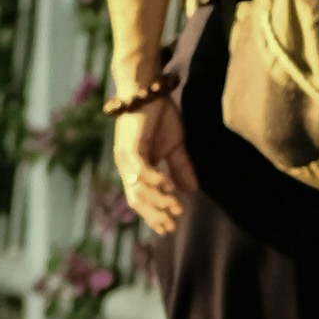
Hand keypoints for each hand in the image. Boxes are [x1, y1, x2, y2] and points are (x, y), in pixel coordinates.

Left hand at [113, 88, 197, 236]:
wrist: (150, 89)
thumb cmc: (159, 115)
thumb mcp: (175, 146)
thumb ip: (180, 169)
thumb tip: (192, 191)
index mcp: (135, 168)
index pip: (141, 198)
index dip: (153, 215)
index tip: (168, 229)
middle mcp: (127, 166)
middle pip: (137, 200)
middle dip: (154, 215)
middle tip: (172, 226)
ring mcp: (126, 157)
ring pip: (139, 189)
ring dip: (158, 201)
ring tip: (177, 208)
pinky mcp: (130, 146)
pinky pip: (142, 170)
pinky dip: (155, 181)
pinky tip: (170, 189)